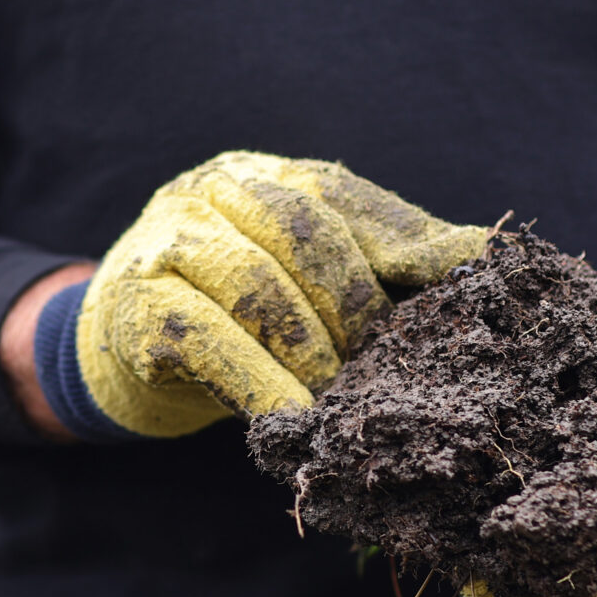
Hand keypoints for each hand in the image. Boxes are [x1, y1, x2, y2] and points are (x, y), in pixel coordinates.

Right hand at [28, 151, 487, 438]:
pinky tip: (288, 421)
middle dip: (356, 303)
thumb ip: (372, 263)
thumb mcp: (300, 279)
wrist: (110, 349)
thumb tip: (486, 262)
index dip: (408, 243)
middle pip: (303, 231)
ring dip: (310, 348)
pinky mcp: (134, 306)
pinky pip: (205, 339)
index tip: (468, 285)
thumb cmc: (232, 315)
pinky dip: (257, 381)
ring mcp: (166, 242)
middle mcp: (213, 190)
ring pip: (255, 283)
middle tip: (389, 366)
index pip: (346, 198)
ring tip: (340, 400)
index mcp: (267, 175)